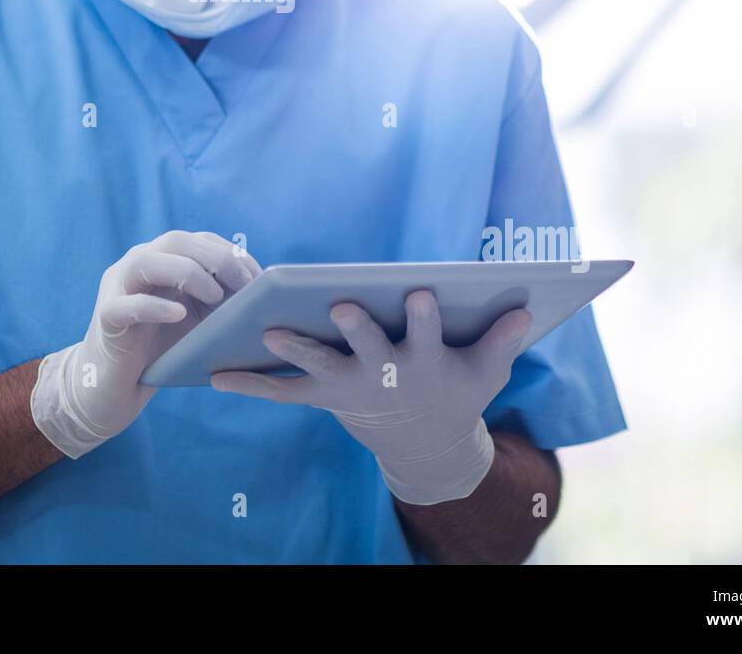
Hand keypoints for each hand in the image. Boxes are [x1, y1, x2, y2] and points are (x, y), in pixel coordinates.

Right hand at [31, 231, 260, 458]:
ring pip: (146, 261)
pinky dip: (155, 306)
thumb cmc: (161, 350)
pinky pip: (128, 305)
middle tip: (242, 285)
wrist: (114, 387)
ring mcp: (117, 288)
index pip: (199, 240)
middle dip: (214, 258)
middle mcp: (137, 265)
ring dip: (186, 273)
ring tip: (213, 297)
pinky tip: (178, 315)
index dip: (231, 253)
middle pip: (175, 240)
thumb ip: (221, 302)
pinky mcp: (106, 317)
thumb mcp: (198, 321)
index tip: (258, 278)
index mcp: (162, 260)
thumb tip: (264, 298)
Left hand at [210, 291, 531, 503]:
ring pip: (320, 368)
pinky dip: (249, 385)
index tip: (416, 293)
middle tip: (343, 308)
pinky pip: (282, 393)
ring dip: (295, 350)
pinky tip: (215, 374)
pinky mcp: (324, 398)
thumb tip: (526, 308)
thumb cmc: (457, 391)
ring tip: (268, 333)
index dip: (420, 316)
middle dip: (357, 330)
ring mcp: (351, 387)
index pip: (425, 333)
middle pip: (370, 349)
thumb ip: (502, 340)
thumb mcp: (486, 371)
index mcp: (426, 362)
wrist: (425, 447)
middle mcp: (386, 374)